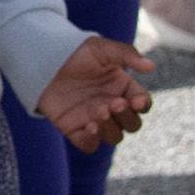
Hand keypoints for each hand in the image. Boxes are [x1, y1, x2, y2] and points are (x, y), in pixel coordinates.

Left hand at [35, 35, 154, 152]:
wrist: (43, 61)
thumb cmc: (75, 53)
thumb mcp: (102, 49)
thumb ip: (126, 55)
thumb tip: (151, 65)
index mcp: (122, 89)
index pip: (142, 104)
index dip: (143, 105)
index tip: (136, 101)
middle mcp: (111, 106)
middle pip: (132, 124)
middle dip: (126, 117)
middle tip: (113, 104)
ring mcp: (94, 119)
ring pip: (114, 137)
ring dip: (110, 128)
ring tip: (99, 112)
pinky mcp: (74, 129)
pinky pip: (89, 145)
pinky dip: (92, 140)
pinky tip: (89, 127)